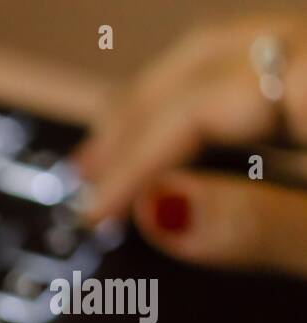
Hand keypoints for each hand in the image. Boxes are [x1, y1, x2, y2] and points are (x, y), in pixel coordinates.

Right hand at [77, 15, 306, 277]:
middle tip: (86, 175)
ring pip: (241, 60)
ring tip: (120, 154)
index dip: (137, 158)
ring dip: (171, 106)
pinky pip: (275, 76)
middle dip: (138, 117)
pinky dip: (222, 111)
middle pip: (213, 60)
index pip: (205, 101)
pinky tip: (197, 148)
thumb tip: (161, 209)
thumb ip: (258, 223)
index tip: (96, 212)